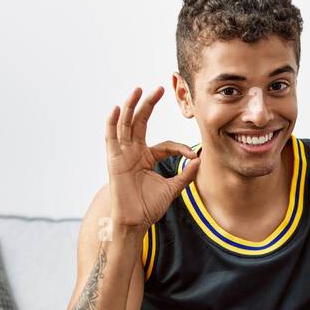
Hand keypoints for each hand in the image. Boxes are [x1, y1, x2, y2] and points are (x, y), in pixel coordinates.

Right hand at [105, 85, 200, 228]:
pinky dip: (112, 123)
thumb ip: (185, 174)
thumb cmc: (148, 207)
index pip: (165, 144)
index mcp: (146, 158)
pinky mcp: (113, 160)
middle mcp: (133, 152)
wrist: (135, 221)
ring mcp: (122, 154)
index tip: (192, 154)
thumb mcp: (172, 188)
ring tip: (138, 90)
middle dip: (149, 105)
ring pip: (125, 124)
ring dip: (131, 106)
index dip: (180, 147)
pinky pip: (111, 138)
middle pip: (140, 122)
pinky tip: (115, 109)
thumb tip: (198, 160)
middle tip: (159, 88)